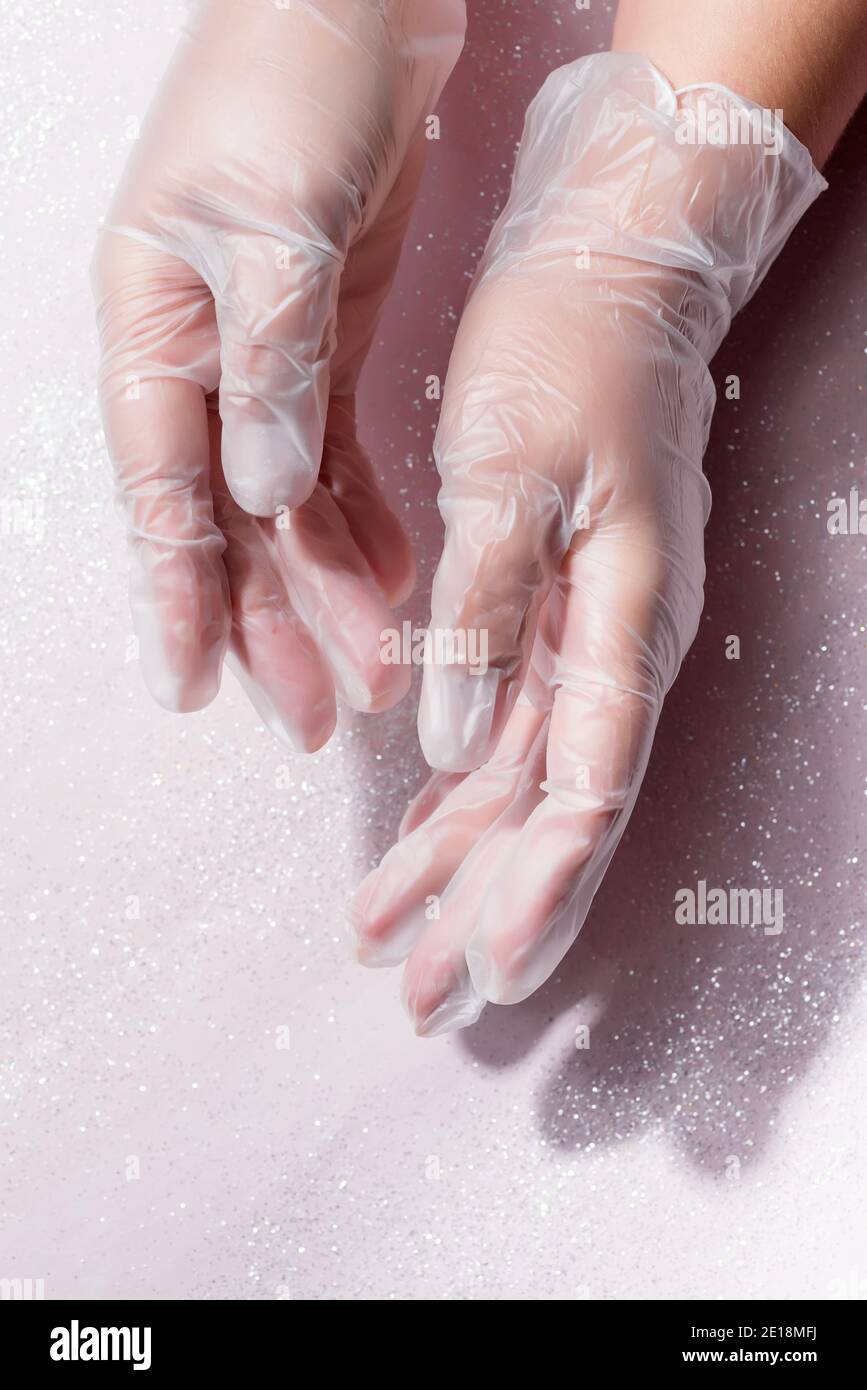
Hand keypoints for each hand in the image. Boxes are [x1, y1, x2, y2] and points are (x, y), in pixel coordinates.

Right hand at [92, 0, 464, 737]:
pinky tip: (388, 583)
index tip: (191, 690)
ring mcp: (264, 357)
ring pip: (285, 506)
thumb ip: (269, 363)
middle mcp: (199, 358)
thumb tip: (263, 493)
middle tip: (306, 719)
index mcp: (154, 328)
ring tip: (366, 675)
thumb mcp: (275, 223)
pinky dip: (362, 524)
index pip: (163, 491)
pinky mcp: (327, 345)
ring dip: (324, 591)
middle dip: (263, 624)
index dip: (178, 596)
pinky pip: (335, 460)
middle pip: (226, 521)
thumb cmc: (289, 79)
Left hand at [352, 53, 824, 1031]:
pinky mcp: (547, 610)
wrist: (605, 275)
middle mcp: (609, 650)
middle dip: (484, 907)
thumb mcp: (511, 476)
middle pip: (546, 812)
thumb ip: (485, 613)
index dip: (536, 887)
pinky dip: (453, 787)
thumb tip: (452, 746)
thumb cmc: (567, 360)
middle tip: (422, 995)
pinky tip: (418, 830)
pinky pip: (503, 726)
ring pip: (515, 780)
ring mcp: (581, 635)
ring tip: (394, 937)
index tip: (489, 966)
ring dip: (457, 862)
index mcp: (620, 626)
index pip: (581, 792)